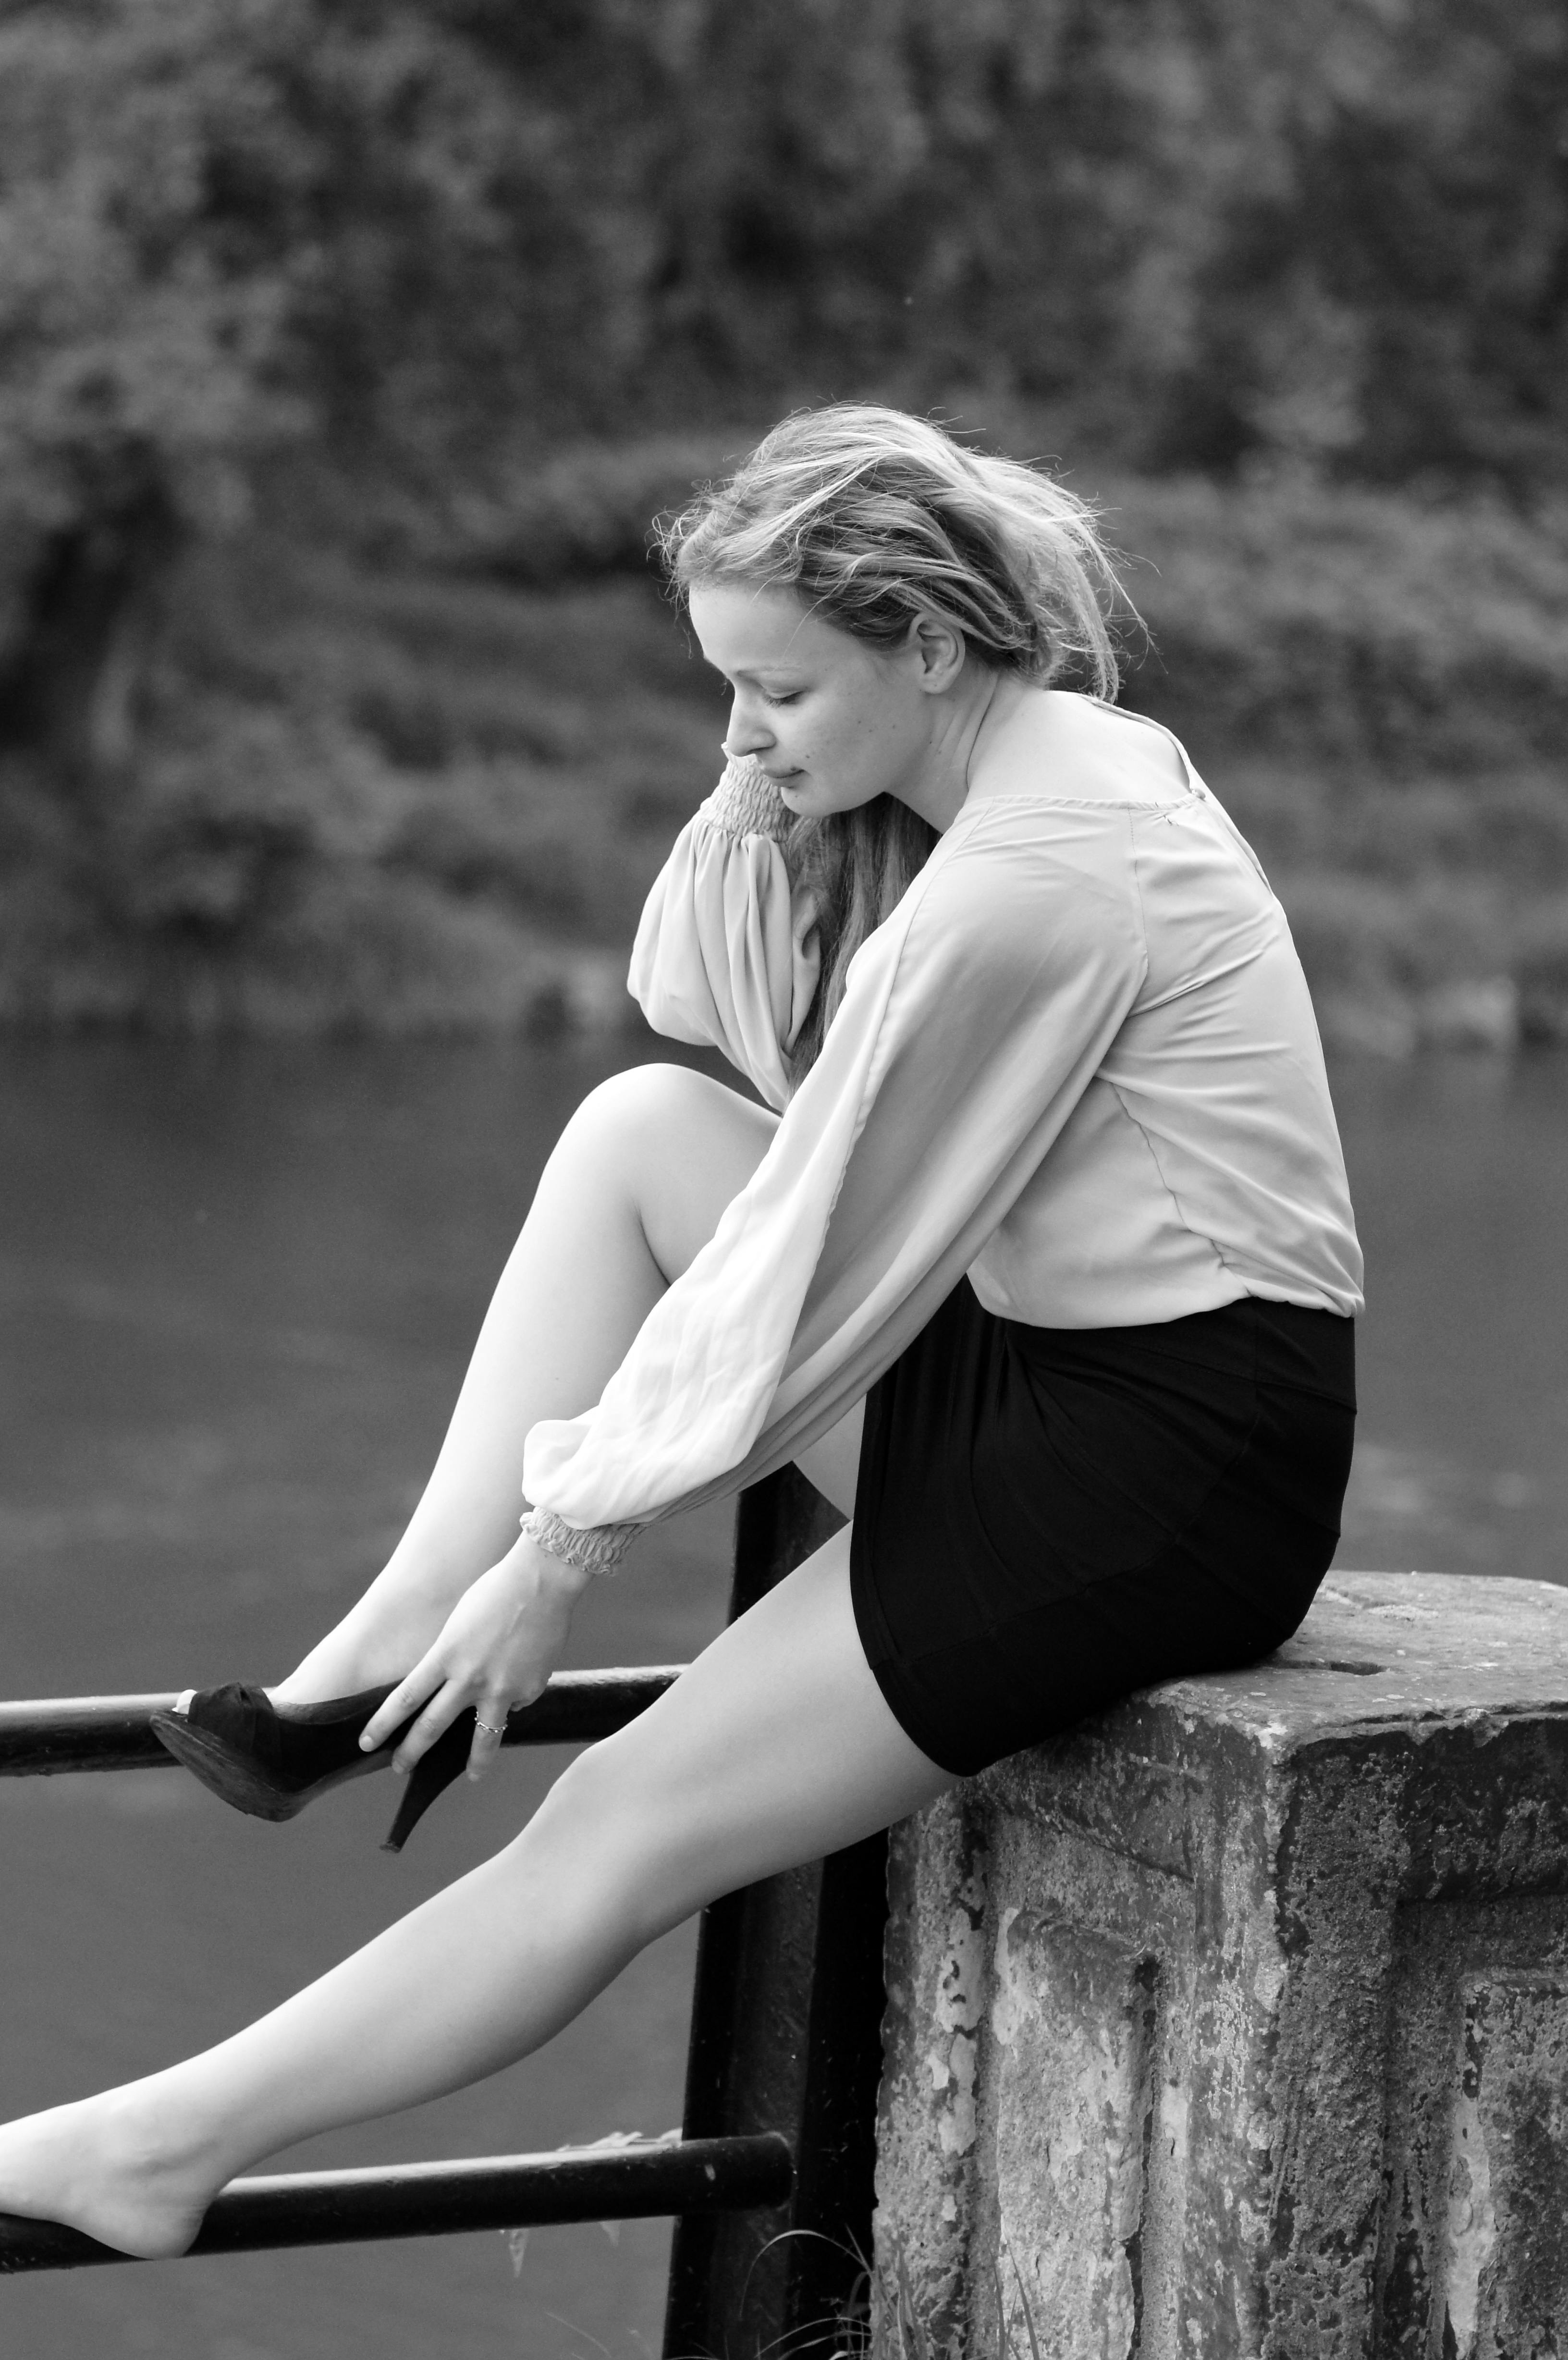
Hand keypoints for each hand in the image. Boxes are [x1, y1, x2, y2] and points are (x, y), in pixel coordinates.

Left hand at [358, 1533, 590, 1780]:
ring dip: (476, 1762)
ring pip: (485, 1737)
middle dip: (412, 1752)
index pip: (406, 1699)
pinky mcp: (530, 1689)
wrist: (543, 1580)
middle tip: (398, 1769)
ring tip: (473, 1775)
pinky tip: (522, 1670)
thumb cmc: (497, 1591)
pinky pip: (518, 1701)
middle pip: (433, 1726)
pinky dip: (515, 1694)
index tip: (366, 1742)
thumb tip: (467, 1690)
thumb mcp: (460, 1623)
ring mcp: (502, 1688)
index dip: (383, 1724)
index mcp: (446, 1655)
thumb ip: (455, 1658)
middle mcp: (470, 1678)